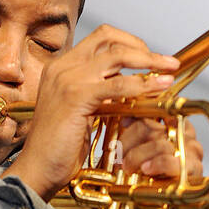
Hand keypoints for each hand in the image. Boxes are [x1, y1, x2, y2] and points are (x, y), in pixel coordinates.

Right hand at [0, 26, 179, 201]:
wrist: (38, 170)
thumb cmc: (58, 150)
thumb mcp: (81, 113)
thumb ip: (99, 96)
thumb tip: (128, 89)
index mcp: (61, 67)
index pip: (100, 38)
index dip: (129, 43)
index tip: (149, 58)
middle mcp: (62, 67)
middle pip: (109, 38)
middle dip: (143, 47)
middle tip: (167, 62)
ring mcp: (67, 79)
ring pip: (117, 55)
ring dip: (149, 61)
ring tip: (170, 70)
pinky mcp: (76, 96)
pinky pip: (118, 85)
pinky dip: (142, 84)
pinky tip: (159, 88)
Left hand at [118, 115, 204, 208]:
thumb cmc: (150, 197)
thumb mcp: (135, 164)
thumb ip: (132, 140)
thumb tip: (121, 117)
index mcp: (175, 131)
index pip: (155, 109)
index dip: (133, 115)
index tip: (118, 125)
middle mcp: (187, 139)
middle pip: (154, 124)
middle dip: (129, 139)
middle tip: (116, 156)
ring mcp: (192, 156)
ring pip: (160, 141)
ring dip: (136, 155)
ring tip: (126, 169)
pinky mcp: (192, 175)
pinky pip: (172, 160)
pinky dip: (154, 164)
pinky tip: (144, 172)